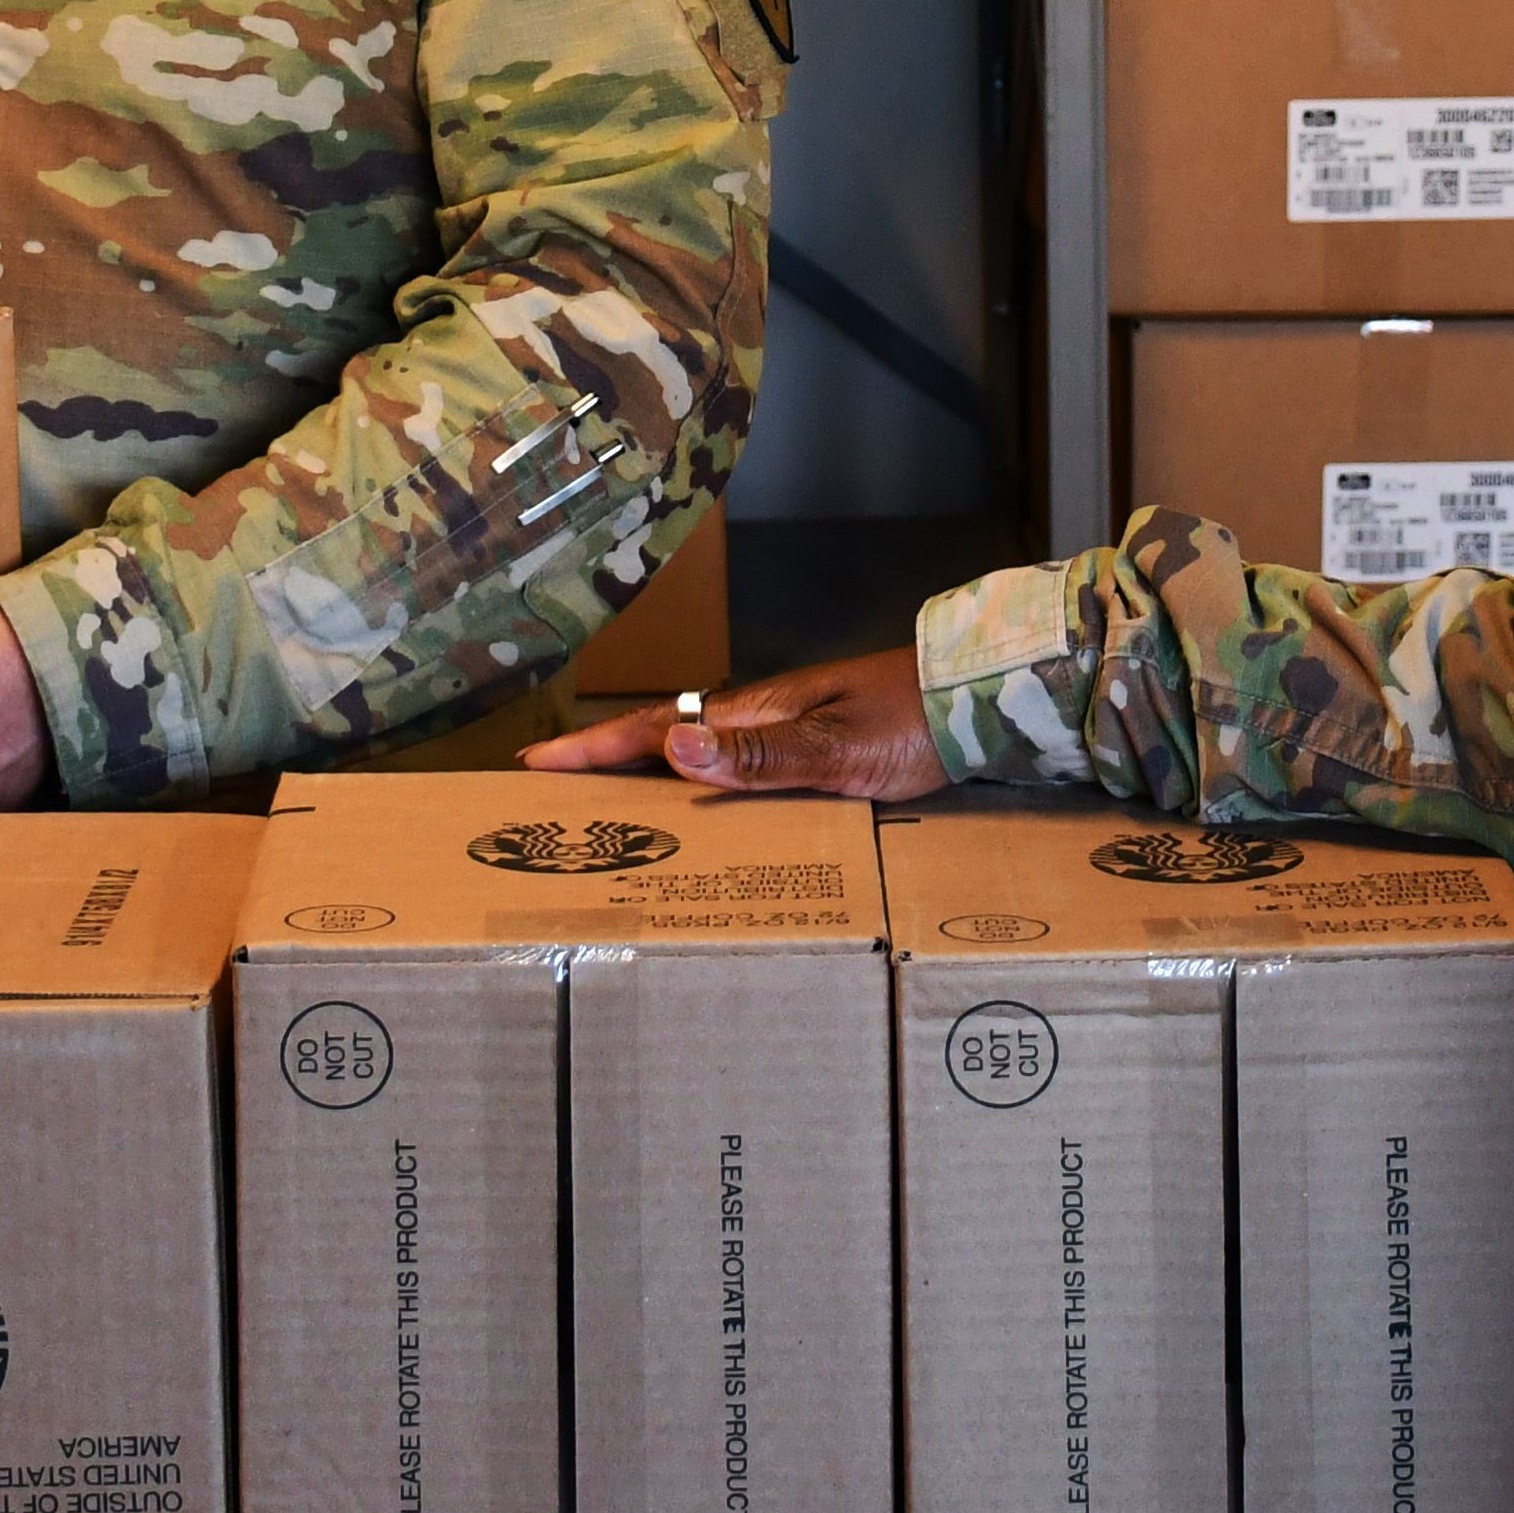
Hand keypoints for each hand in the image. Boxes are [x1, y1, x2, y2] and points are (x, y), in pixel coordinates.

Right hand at [526, 647, 948, 800]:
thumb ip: (760, 755)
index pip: (654, 733)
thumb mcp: (835, 748)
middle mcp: (761, 721)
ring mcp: (789, 733)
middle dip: (606, 764)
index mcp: (755, 716)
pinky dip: (703, 787)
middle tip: (550, 793)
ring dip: (650, 777)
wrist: (978, 702)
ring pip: (700, 756)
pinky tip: (702, 811)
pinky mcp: (817, 751)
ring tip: (606, 807)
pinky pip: (739, 772)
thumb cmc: (912, 722)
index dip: (594, 750)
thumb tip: (673, 744)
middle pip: (666, 742)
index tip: (535, 765)